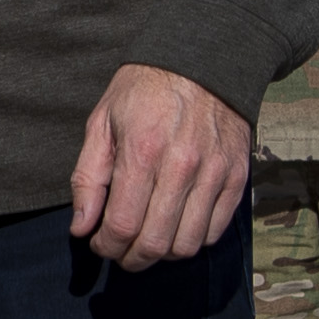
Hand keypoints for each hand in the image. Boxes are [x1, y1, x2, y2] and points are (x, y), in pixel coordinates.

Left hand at [68, 63, 250, 270]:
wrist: (203, 60)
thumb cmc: (142, 91)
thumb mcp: (102, 122)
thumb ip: (88, 177)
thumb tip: (81, 227)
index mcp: (142, 151)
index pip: (123, 224)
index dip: (106, 246)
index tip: (98, 245)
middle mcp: (182, 167)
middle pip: (156, 242)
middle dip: (131, 258)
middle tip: (120, 253)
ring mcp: (214, 175)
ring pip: (188, 245)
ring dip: (162, 255)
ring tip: (146, 243)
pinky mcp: (237, 179)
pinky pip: (214, 231)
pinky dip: (191, 241)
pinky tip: (174, 229)